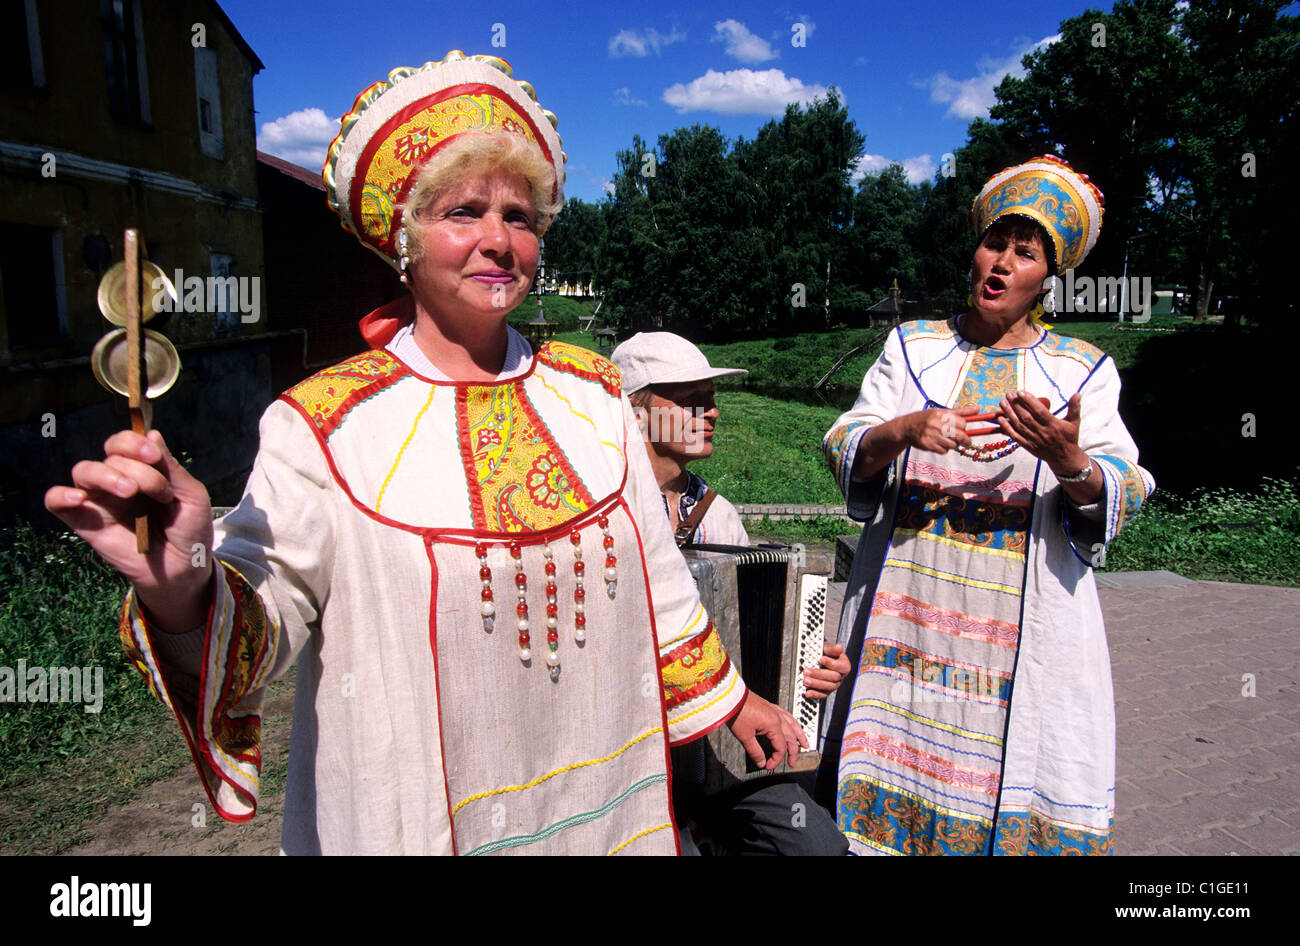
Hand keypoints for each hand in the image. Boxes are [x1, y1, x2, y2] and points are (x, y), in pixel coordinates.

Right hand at [45, 429, 214, 630]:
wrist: (182, 570)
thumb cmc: (189, 531)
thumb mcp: (191, 497)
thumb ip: (172, 469)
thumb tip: (152, 434)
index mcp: (143, 470)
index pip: (126, 442)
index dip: (136, 443)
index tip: (154, 457)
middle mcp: (119, 480)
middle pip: (111, 455)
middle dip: (137, 468)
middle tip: (158, 491)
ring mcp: (100, 500)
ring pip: (84, 470)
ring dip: (106, 475)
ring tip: (129, 492)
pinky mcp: (84, 522)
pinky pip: (56, 501)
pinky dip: (60, 495)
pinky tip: (79, 498)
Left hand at [726, 691, 806, 769]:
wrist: (730, 696)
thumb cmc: (737, 712)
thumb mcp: (745, 736)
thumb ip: (755, 752)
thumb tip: (761, 762)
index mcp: (773, 725)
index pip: (781, 747)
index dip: (776, 759)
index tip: (769, 766)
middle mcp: (777, 717)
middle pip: (790, 737)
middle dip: (792, 752)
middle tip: (792, 762)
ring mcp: (774, 710)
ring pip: (793, 725)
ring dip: (799, 736)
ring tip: (804, 744)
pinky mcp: (769, 706)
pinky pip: (787, 715)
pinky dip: (792, 723)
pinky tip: (793, 725)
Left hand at [804, 642, 851, 699]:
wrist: (819, 659)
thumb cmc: (825, 653)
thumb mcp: (827, 648)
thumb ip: (832, 649)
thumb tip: (839, 647)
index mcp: (844, 665)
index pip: (841, 666)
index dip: (831, 663)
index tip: (821, 659)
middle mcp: (840, 676)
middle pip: (834, 678)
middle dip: (819, 674)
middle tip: (807, 671)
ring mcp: (834, 685)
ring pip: (828, 687)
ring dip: (816, 684)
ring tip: (805, 680)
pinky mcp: (827, 691)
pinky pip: (823, 695)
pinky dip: (815, 694)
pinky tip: (808, 693)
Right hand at [902, 407, 978, 453]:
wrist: (906, 427)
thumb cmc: (926, 418)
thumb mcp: (941, 411)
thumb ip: (960, 412)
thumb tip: (978, 409)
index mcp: (941, 414)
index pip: (961, 423)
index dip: (963, 427)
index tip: (962, 428)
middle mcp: (936, 424)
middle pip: (959, 436)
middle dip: (965, 440)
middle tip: (966, 441)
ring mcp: (931, 435)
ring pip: (952, 445)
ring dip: (952, 444)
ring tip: (946, 440)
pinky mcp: (927, 445)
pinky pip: (943, 451)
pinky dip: (943, 449)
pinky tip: (938, 443)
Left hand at [997, 391, 1086, 473]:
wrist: (1065, 458)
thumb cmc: (1069, 438)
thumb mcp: (1074, 422)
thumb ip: (1075, 407)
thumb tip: (1077, 394)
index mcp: (1053, 425)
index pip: (1039, 411)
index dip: (1029, 401)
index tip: (1021, 392)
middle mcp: (1042, 432)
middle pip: (1026, 417)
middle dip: (1016, 405)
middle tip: (1009, 394)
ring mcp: (1034, 439)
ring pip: (1019, 425)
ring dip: (1009, 413)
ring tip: (1002, 402)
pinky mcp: (1027, 445)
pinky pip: (1015, 436)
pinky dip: (1006, 428)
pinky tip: (999, 419)